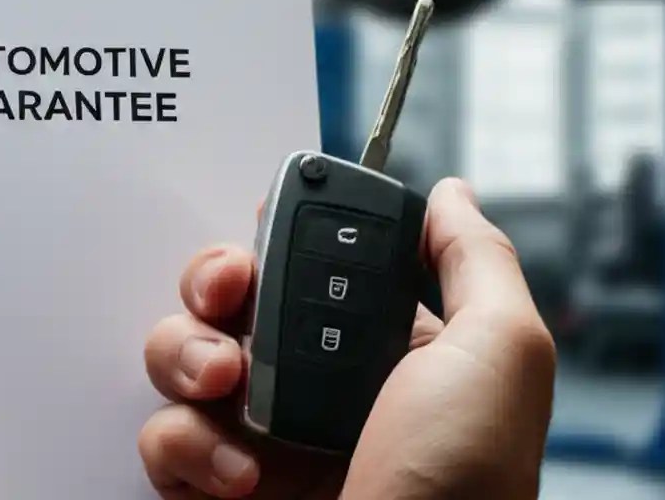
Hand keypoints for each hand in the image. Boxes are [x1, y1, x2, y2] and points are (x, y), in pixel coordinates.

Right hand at [139, 178, 556, 498]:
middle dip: (211, 283)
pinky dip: (187, 446)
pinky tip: (237, 473)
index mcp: (381, 345)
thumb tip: (452, 194)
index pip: (308, 258)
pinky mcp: (214, 484)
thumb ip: (475, 259)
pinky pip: (162, 435)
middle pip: (226, 295)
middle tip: (227, 300)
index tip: (263, 233)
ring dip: (188, 357)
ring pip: (180, 353)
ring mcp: (259, 435)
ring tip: (225, 388)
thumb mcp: (502, 354)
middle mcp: (314, 383)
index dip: (273, 235)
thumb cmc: (462, 490)